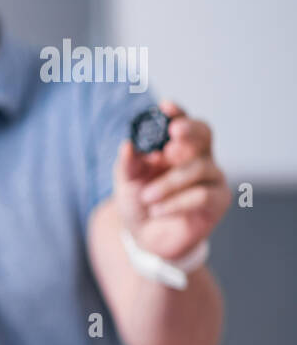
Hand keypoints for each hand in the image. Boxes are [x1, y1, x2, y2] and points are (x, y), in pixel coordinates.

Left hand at [113, 100, 227, 260]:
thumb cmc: (139, 203)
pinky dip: (176, 202)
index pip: (182, 122)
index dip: (177, 113)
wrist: (145, 238)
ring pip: (198, 168)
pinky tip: (158, 210)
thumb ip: (127, 163)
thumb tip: (128, 144)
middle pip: (204, 133)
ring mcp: (211, 178)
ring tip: (146, 197)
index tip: (165, 107)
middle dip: (189, 131)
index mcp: (174, 147)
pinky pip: (202, 194)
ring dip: (168, 183)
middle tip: (173, 135)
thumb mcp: (125, 181)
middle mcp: (197, 157)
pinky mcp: (218, 200)